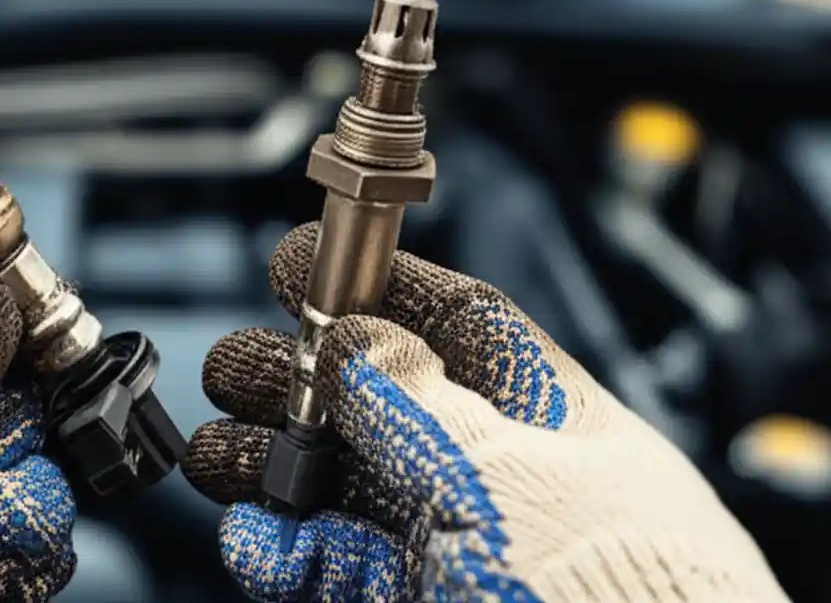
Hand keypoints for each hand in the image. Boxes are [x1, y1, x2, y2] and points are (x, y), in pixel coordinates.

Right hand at [185, 223, 787, 601]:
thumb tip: (356, 338)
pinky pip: (322, 566)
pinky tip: (252, 535)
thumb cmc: (611, 589)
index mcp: (545, 420)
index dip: (377, 287)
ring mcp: (441, 544)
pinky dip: (277, 552)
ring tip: (219, 454)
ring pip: (336, 485)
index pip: (455, 326)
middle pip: (373, 404)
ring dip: (269, 463)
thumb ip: (419, 402)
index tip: (305, 262)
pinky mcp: (396, 600)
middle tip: (236, 366)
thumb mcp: (510, 474)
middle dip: (295, 378)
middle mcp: (490, 476)